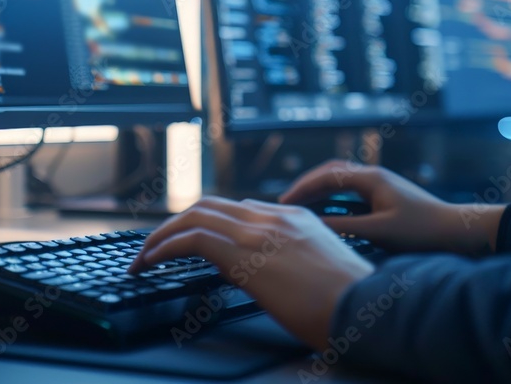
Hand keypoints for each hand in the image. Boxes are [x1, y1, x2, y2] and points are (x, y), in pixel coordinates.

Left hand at [129, 197, 374, 349]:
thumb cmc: (351, 301)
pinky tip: (151, 262)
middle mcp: (275, 216)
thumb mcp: (325, 270)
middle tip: (158, 245)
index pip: (241, 208)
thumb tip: (278, 275)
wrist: (365, 307)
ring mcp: (260, 231)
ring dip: (163, 234)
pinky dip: (164, 246)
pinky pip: (191, 238)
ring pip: (195, 215)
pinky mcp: (245, 253)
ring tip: (145, 255)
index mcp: (298, 218)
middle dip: (179, 222)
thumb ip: (299, 261)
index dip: (210, 223)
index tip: (192, 241)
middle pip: (212, 204)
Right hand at [280, 161, 506, 255]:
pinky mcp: (386, 198)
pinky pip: (352, 194)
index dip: (302, 188)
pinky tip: (327, 217)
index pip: (327, 175)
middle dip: (307, 186)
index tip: (283, 202)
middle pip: (331, 173)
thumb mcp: (378, 231)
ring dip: (320, 193)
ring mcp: (381, 186)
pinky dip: (335, 202)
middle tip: (287, 202)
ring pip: (342, 182)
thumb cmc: (421, 230)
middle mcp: (374, 176)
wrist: (458, 232)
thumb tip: (312, 225)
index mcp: (371, 178)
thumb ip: (344, 227)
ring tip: (301, 208)